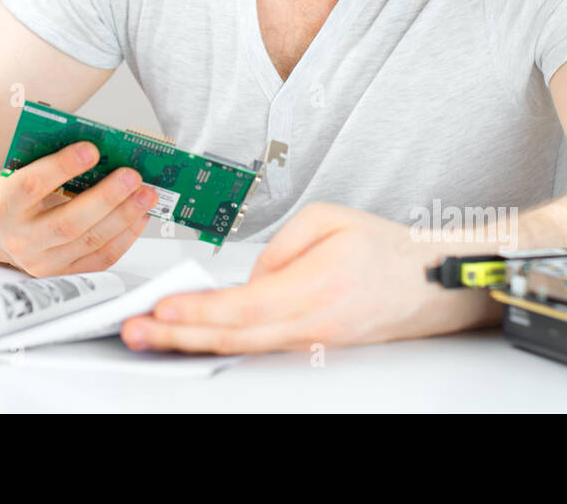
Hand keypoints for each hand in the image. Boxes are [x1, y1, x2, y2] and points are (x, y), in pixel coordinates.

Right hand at [0, 140, 158, 276]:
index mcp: (4, 203)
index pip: (32, 184)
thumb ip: (53, 160)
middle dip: (106, 197)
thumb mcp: (24, 172)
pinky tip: (140, 216)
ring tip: (146, 194)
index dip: (62, 166)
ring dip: (124, 216)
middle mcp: (20, 238)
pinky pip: (101, 258)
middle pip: (68, 222)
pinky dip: (126, 236)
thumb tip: (102, 148)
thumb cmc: (21, 195)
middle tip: (132, 176)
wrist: (2, 229)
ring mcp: (42, 262)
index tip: (91, 149)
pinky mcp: (64, 274)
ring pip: (90, 241)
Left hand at [119, 202, 500, 353]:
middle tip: (138, 331)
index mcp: (317, 287)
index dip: (201, 309)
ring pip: (241, 347)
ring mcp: (310, 342)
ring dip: (192, 341)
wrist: (427, 283)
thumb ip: (281, 243)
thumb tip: (250, 276)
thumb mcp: (329, 219)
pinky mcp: (309, 346)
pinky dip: (219, 343)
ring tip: (152, 335)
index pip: (247, 304)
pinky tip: (191, 337)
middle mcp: (311, 324)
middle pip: (234, 336)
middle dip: (179, 335)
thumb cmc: (384, 249)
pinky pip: (256, 347)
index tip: (164, 307)